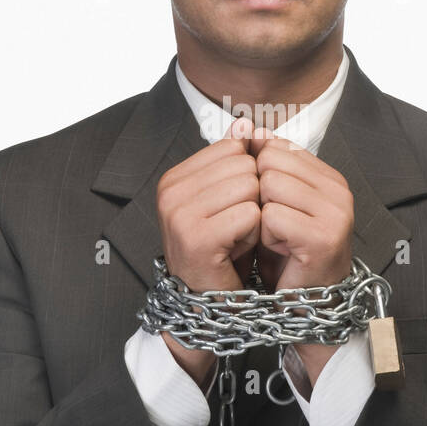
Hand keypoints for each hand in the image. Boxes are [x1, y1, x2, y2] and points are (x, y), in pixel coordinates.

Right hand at [154, 117, 260, 384]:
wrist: (212, 302)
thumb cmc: (224, 250)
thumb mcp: (227, 197)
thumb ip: (236, 159)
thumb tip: (247, 122)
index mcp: (174, 178)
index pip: (235, 148)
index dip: (248, 179)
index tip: (232, 210)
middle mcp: (170, 192)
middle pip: (245, 166)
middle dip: (254, 197)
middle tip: (237, 229)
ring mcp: (179, 214)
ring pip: (251, 188)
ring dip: (256, 217)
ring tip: (237, 239)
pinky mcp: (196, 237)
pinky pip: (251, 215)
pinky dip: (256, 234)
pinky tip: (239, 251)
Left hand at [251, 128, 355, 387]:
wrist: (304, 303)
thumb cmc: (286, 253)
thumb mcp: (274, 200)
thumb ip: (264, 163)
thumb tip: (247, 126)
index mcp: (329, 175)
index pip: (275, 148)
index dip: (259, 178)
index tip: (271, 208)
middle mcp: (339, 189)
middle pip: (269, 164)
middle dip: (258, 195)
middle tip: (272, 227)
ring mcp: (336, 212)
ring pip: (269, 186)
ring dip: (260, 216)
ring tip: (275, 238)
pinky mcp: (325, 236)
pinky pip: (271, 216)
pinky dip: (265, 236)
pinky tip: (278, 250)